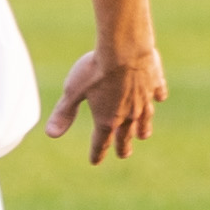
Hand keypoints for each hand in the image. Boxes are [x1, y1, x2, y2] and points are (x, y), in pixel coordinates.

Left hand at [45, 45, 166, 163]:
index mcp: (107, 119)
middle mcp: (128, 114)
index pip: (101, 142)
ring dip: (143, 128)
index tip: (95, 161)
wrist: (124, 48)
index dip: (97, 152)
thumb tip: (50, 134)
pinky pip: (157, 94)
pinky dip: (157, 97)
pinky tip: (159, 98)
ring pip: (145, 120)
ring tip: (143, 134)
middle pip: (126, 136)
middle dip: (123, 147)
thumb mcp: (73, 90)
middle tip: (124, 154)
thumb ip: (64, 113)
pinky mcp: (155, 83)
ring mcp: (144, 100)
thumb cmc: (95, 69)